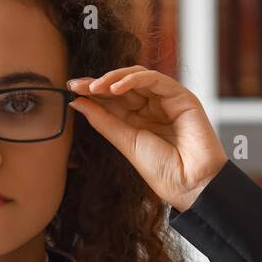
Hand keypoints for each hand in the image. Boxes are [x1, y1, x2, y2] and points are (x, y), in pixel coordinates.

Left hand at [67, 67, 227, 211]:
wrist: (190, 183)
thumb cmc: (162, 170)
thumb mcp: (126, 143)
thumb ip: (104, 121)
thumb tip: (78, 103)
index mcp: (138, 121)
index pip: (112, 99)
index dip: (92, 92)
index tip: (71, 89)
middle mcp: (151, 108)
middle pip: (122, 86)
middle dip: (98, 83)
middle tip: (77, 85)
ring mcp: (166, 100)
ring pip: (137, 77)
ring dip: (114, 78)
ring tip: (94, 86)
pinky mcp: (181, 96)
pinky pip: (155, 79)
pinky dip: (134, 79)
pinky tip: (116, 87)